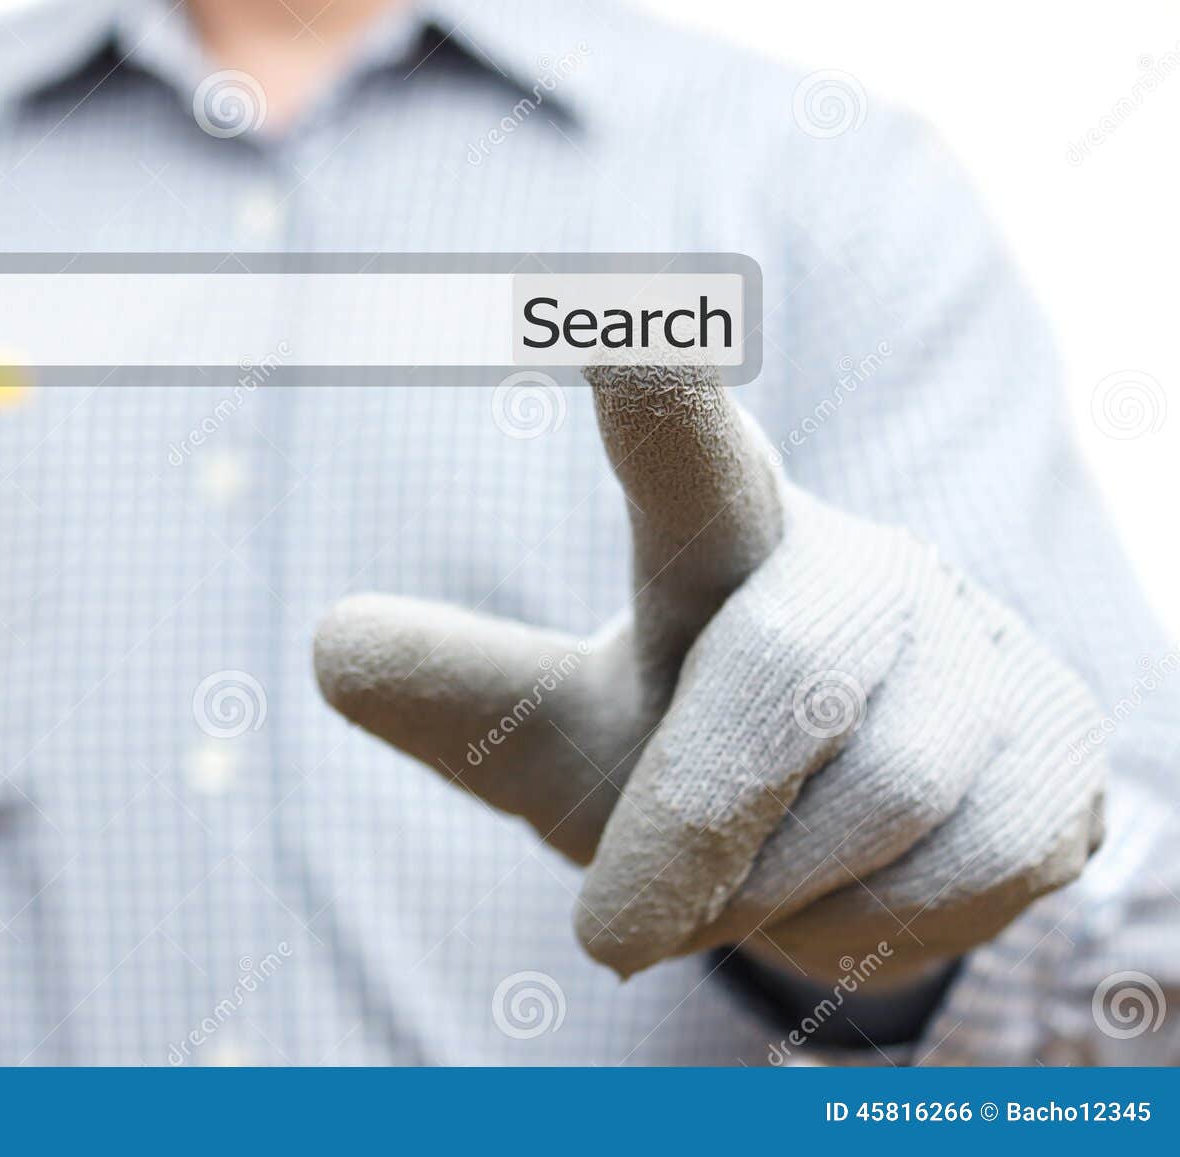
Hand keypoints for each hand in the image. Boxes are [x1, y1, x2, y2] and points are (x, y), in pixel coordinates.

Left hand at [312, 361, 1105, 983]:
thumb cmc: (684, 769)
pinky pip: (968, 865)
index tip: (607, 312)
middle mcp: (854, 568)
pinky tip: (846, 898)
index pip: (690, 458)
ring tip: (735, 892)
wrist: (851, 849)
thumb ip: (467, 700)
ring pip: (883, 793)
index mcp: (721, 544)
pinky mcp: (1058, 750)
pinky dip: (870, 923)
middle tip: (606, 939)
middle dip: (693, 818)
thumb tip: (329, 648)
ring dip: (774, 889)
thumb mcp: (565, 749)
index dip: (658, 397)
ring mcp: (970, 652)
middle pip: (784, 666)